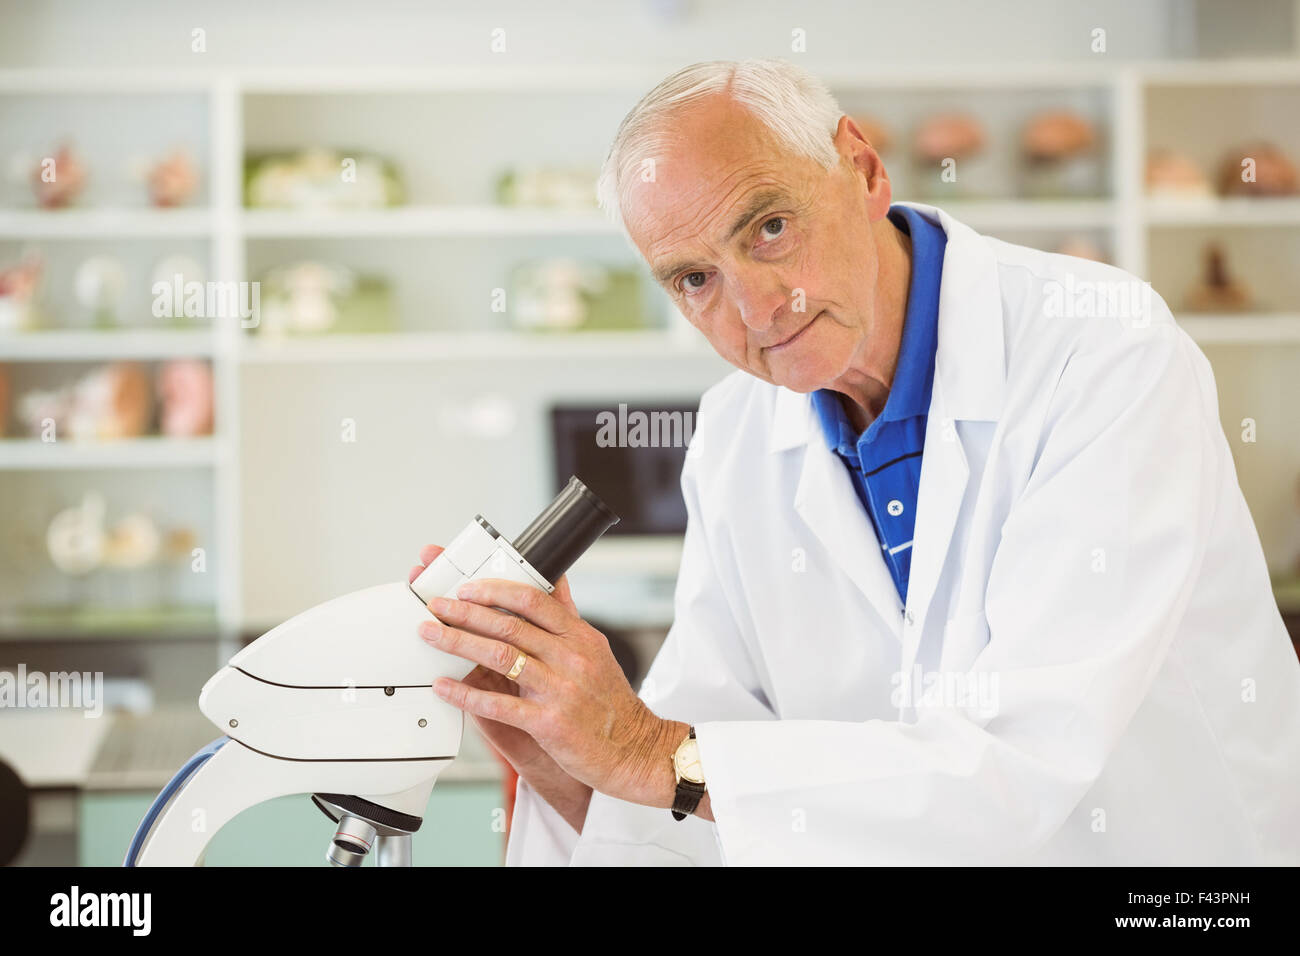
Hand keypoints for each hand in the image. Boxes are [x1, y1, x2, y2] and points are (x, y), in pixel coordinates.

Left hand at [416, 567, 678, 808]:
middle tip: (436, 606)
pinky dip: (468, 694)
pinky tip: (444, 687)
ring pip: (500, 658)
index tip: (467, 587)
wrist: (634, 749)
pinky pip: (500, 706)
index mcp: (580, 636)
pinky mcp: (549, 723)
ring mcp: (560, 690)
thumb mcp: (595, 650)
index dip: (495, 590)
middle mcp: (571, 658)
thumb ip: (569, 616)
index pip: (533, 600)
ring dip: (459, 643)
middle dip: (465, 612)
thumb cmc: (609, 702)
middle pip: (509, 626)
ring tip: (431, 635)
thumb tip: (557, 579)